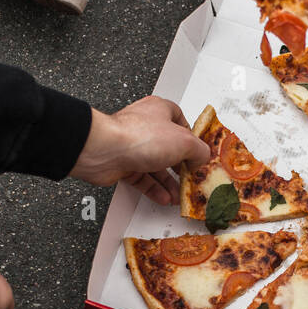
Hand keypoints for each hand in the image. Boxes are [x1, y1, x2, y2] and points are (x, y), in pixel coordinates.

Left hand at [70, 96, 210, 204]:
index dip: (192, 139)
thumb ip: (199, 151)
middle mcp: (146, 126)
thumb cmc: (138, 136)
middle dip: (181, 167)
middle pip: (170, 148)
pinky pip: (143, 178)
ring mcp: (133, 146)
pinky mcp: (123, 164)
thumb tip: (203, 158)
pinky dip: (155, 189)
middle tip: (191, 178)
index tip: (200, 154)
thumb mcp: (184, 141)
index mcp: (160, 111)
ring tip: (180, 195)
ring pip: (156, 166)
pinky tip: (165, 197)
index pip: (181, 122)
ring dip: (169, 183)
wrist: (104, 150)